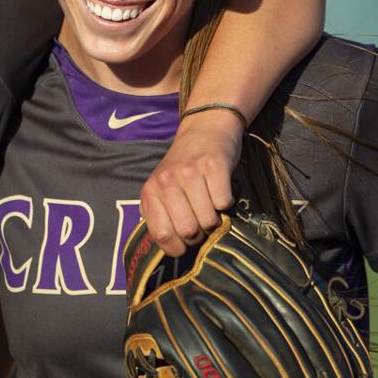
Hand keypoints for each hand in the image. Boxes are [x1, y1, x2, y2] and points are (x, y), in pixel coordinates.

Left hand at [140, 109, 241, 256]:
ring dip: (215, 219)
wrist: (205, 130)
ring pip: (208, 221)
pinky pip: (224, 203)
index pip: (162, 236)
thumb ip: (162, 216)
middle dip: (200, 234)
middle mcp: (166, 181)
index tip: (186, 241)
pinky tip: (220, 190)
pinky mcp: (214, 165)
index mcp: (150, 192)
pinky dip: (227, 202)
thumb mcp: (163, 190)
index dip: (178, 247)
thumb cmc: (184, 168)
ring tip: (211, 205)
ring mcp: (189, 172)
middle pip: (188, 231)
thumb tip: (174, 248)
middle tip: (202, 220)